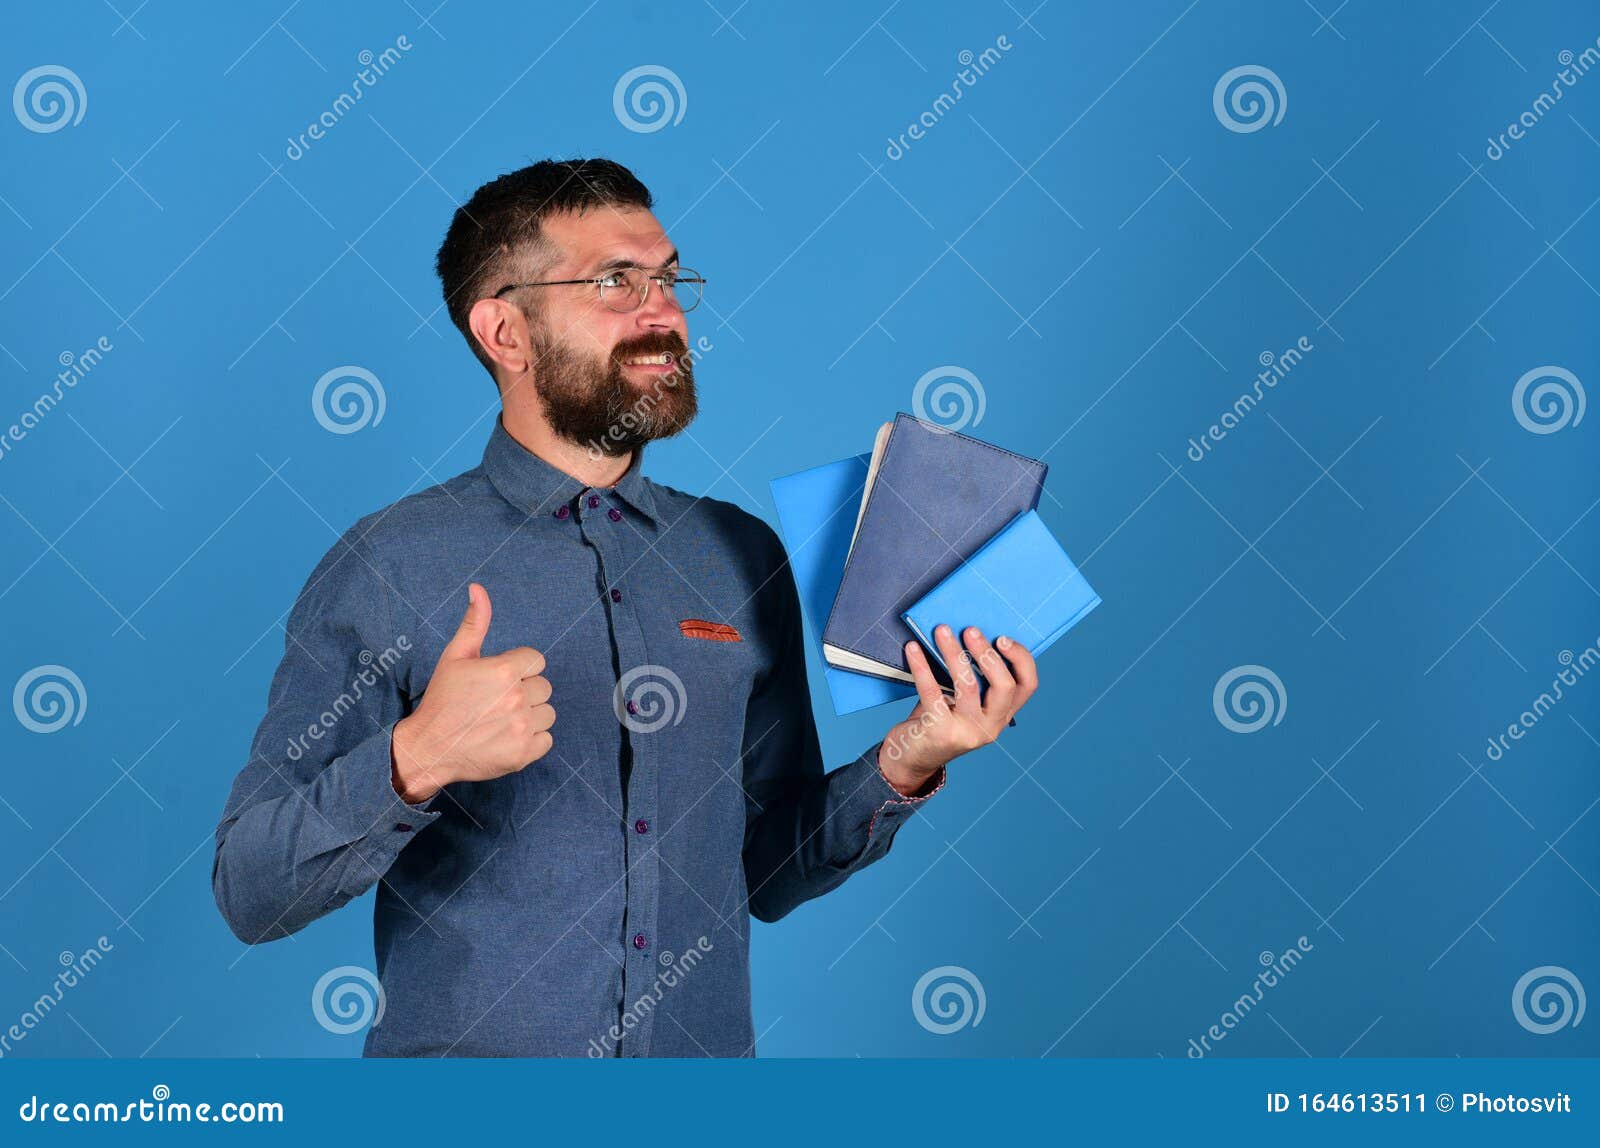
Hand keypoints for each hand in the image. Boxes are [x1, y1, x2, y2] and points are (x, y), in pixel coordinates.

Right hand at [390, 583, 555, 802]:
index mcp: (504, 670)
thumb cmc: (442, 700)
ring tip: (502, 719)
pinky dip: (531, 740)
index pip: (536, 660)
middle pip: (544, 687)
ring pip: (548, 713)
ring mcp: (522, 727)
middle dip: (525, 691)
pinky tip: (508, 737)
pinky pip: (547, 739)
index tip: (498, 680)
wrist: (429, 748)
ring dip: (531, 716)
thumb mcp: (455, 656)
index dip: (518, 668)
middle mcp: (517, 698)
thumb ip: (474, 622)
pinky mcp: (524, 754)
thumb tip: (478, 588)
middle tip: (496, 702)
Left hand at [876, 625, 1037, 795]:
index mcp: (1001, 715)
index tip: (1003, 638)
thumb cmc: (938, 721)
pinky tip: (913, 648)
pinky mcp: (940, 732)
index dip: (1021, 658)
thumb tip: (966, 634)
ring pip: (969, 686)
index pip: (1028, 685)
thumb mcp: (964, 704)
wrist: (911, 759)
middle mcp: (991, 726)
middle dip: (988, 654)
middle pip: (1005, 686)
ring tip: (942, 631)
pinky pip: (932, 692)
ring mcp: (967, 732)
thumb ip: (973, 679)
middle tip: (970, 631)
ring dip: (954, 653)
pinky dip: (921, 666)